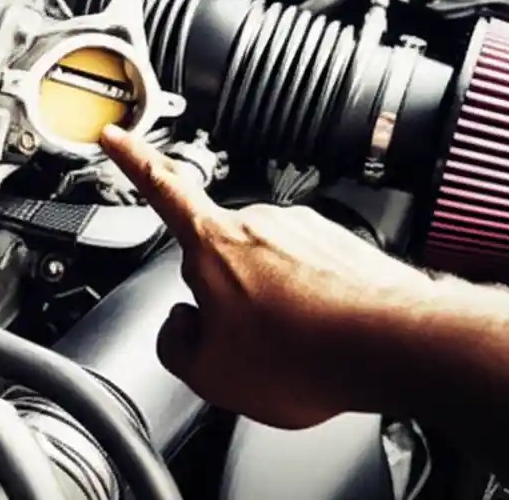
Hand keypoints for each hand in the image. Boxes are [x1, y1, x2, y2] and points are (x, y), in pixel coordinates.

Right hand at [100, 125, 435, 428]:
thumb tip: (182, 327)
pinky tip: (325, 340)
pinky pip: (313, 279)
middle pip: (222, 258)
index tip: (115, 135)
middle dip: (228, 298)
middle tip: (248, 346)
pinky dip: (314, 308)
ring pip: (271, 273)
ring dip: (276, 307)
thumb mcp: (209, 374)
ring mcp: (306, 231)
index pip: (161, 189)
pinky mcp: (344, 246)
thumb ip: (175, 344)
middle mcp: (260, 224)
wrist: (393, 346)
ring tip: (296, 349)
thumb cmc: (304, 356)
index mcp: (214, 245)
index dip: (132, 160)